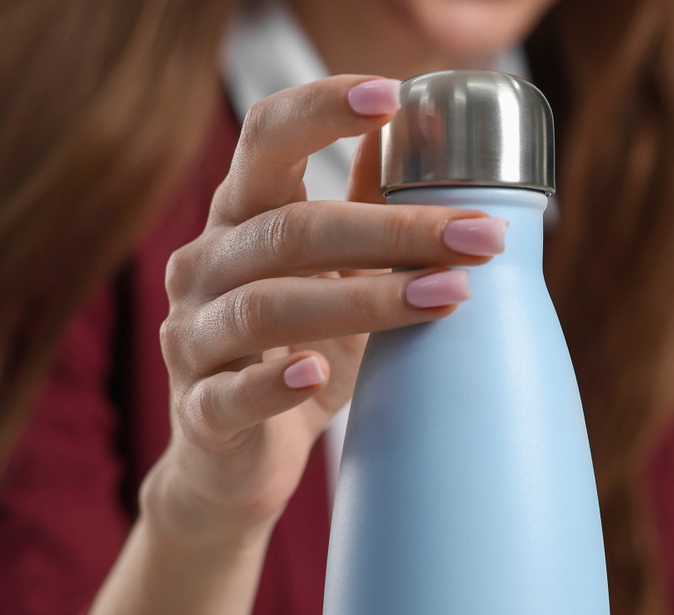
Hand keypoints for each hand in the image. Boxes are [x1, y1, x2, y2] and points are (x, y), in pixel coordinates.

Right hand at [148, 74, 509, 536]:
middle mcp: (204, 266)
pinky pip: (232, 393)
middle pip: (293, 229)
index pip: (266, 140)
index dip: (322, 109)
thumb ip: (364, 204)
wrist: (239, 461)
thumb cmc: (299, 353)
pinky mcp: (200, 411)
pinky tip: (319, 375)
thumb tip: (416, 128)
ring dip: (365, 300)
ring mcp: (193, 339)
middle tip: (481, 238)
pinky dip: (274, 383)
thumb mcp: (337, 274)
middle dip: (395, 229)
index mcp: (239, 218)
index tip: (394, 94)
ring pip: (268, 306)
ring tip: (448, 296)